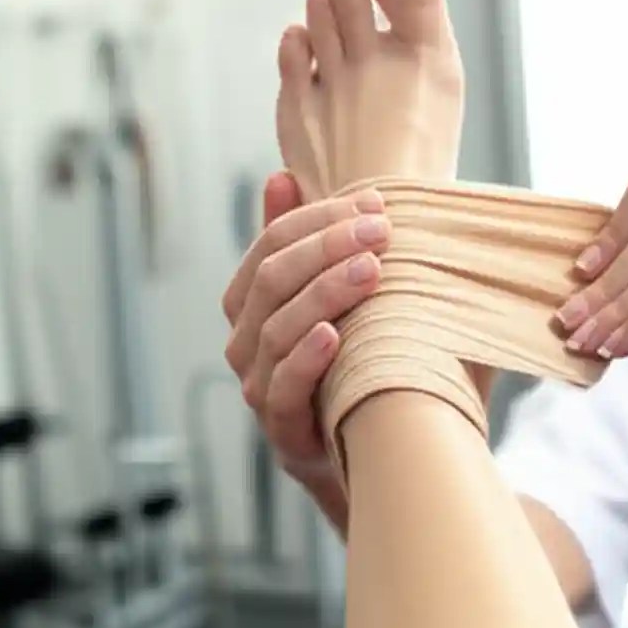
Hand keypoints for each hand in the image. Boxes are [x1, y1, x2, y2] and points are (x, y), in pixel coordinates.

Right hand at [222, 172, 389, 506]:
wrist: (377, 453)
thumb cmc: (361, 360)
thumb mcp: (343, 297)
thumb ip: (314, 244)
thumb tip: (281, 175)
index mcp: (252, 302)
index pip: (272, 243)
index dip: (318, 218)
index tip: (375, 202)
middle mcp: (245, 342)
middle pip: (272, 279)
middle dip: (327, 247)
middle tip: (381, 231)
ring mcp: (259, 388)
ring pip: (277, 328)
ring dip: (324, 292)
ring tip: (372, 269)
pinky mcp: (283, 432)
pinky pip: (283, 389)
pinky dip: (306, 358)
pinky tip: (335, 334)